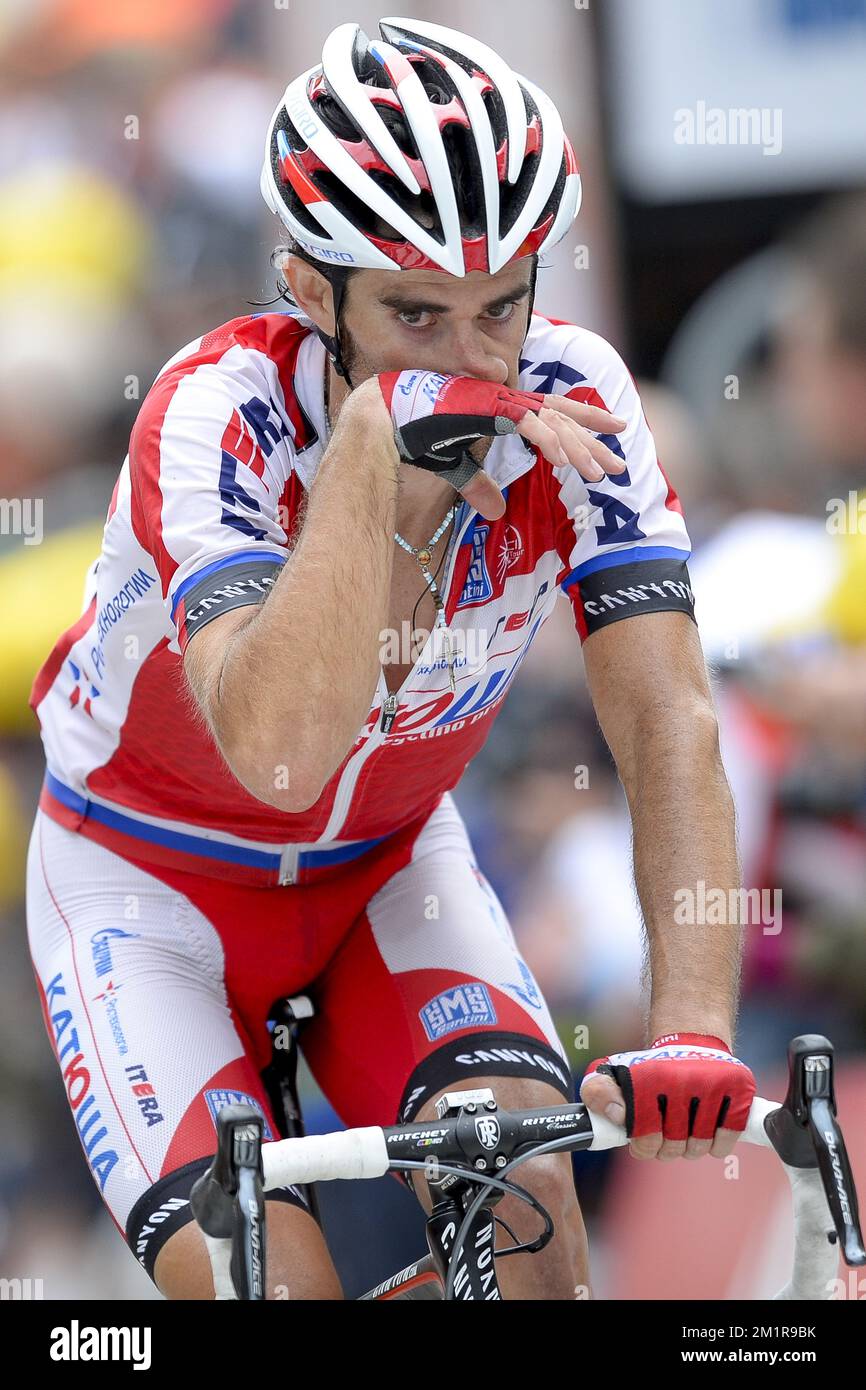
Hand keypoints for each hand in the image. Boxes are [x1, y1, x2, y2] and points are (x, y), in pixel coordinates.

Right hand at [376, 369, 626, 520]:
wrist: (380, 420)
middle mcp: (503, 400)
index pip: (551, 415)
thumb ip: (478, 485)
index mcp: (500, 409)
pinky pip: (528, 424)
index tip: (609, 438)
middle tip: (619, 463)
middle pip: (561, 418)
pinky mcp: (486, 407)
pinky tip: (567, 460)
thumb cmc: (411, 436)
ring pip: (552, 422)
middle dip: (592, 441)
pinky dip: (550, 441)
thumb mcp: (453, 467)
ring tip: (601, 471)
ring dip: (579, 448)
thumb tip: (497, 512)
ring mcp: (496, 400)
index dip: (582, 424)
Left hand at [580, 1032, 755, 1161]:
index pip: (645, 1137)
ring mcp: (713, 1085)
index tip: (643, 1138)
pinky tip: (709, 1132)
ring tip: (685, 1131)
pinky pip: (727, 1139)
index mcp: (650, 1077)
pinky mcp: (739, 1090)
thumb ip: (598, 1092)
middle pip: (673, 1147)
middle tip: (665, 1135)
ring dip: (691, 1147)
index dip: (643, 1146)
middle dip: (666, 1148)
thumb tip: (614, 1115)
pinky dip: (718, 1144)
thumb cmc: (651, 1068)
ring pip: (700, 1147)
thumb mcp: (616, 1073)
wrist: (691, 1040)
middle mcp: (682, 1080)